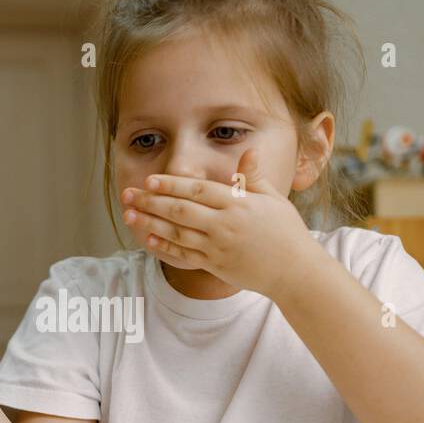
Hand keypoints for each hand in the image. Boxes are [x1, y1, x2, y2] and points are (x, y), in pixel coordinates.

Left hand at [119, 148, 316, 298]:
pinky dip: (166, 246)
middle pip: (181, 210)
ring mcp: (219, 247)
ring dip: (150, 223)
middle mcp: (225, 225)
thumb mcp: (273, 199)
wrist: (295, 271)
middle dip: (151, 201)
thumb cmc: (287, 232)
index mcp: (238, 204)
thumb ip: (253, 177)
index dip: (172, 185)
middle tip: (128, 194)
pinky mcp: (216, 265)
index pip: (198, 190)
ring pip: (178, 233)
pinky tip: (149, 238)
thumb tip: (249, 151)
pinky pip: (185, 254)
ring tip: (129, 215)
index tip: (150, 180)